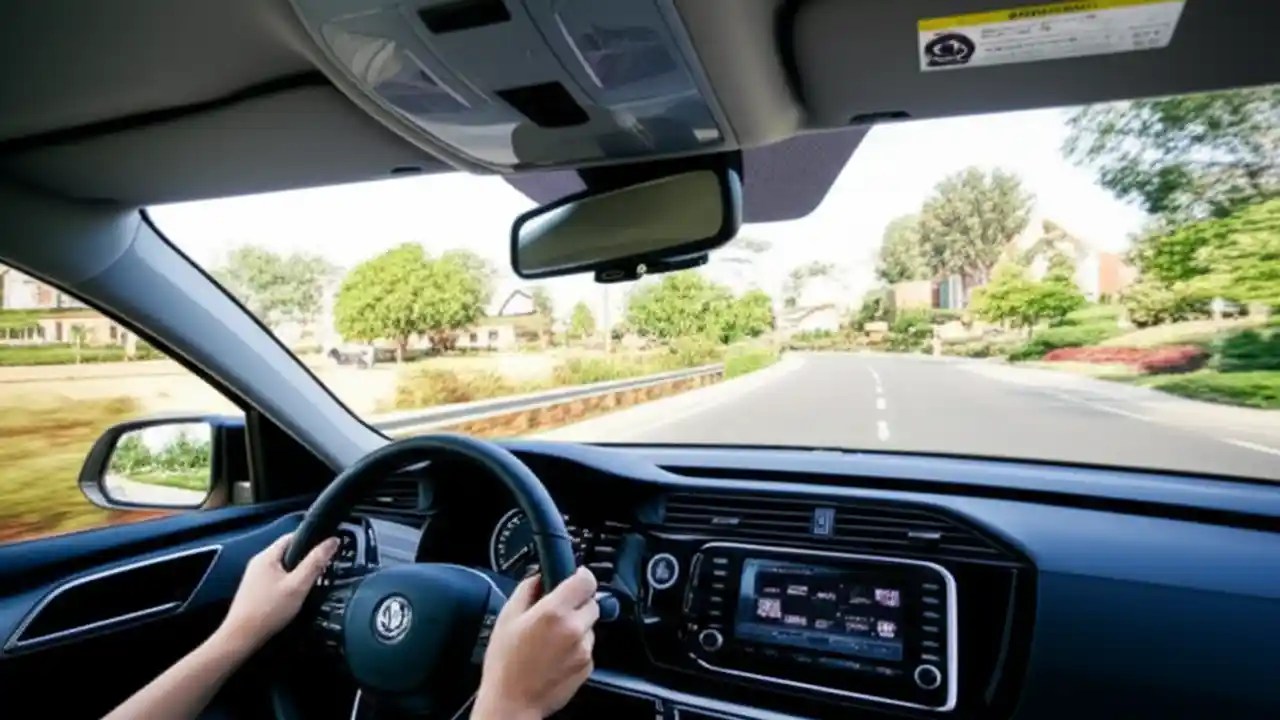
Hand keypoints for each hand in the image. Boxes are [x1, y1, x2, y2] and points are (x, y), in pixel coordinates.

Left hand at [215, 533, 337, 652]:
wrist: (241, 637)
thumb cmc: (270, 609)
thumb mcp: (297, 586)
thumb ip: (315, 562)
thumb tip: (333, 540)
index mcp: (267, 555)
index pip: (292, 536)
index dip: (311, 539)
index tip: (328, 549)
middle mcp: (258, 562)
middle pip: (287, 552)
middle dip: (305, 557)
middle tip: (324, 568)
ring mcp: (254, 577)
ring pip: (281, 567)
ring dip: (296, 571)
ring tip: (313, 581)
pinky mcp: (253, 590)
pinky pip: (275, 578)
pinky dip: (287, 582)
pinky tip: (295, 594)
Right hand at [473, 567, 598, 719]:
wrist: (513, 703)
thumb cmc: (505, 664)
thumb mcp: (507, 618)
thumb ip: (527, 590)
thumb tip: (540, 576)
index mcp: (554, 612)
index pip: (586, 581)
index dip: (581, 576)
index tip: (575, 577)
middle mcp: (574, 629)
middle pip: (591, 602)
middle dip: (577, 604)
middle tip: (556, 613)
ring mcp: (584, 649)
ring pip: (589, 626)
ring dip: (577, 626)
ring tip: (551, 639)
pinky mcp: (588, 666)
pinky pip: (587, 646)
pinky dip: (576, 646)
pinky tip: (555, 655)